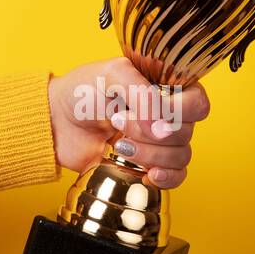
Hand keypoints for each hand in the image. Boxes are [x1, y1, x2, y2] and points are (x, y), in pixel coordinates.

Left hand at [48, 57, 209, 188]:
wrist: (57, 122)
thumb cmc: (83, 92)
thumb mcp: (112, 75)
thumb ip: (142, 93)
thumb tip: (162, 125)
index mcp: (166, 88)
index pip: (197, 103)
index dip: (178, 112)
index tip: (149, 113)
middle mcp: (168, 115)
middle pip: (187, 133)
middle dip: (149, 132)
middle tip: (118, 123)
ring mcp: (159, 142)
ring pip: (180, 156)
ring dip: (149, 154)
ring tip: (118, 144)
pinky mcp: (149, 166)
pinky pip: (176, 177)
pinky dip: (165, 178)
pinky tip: (148, 174)